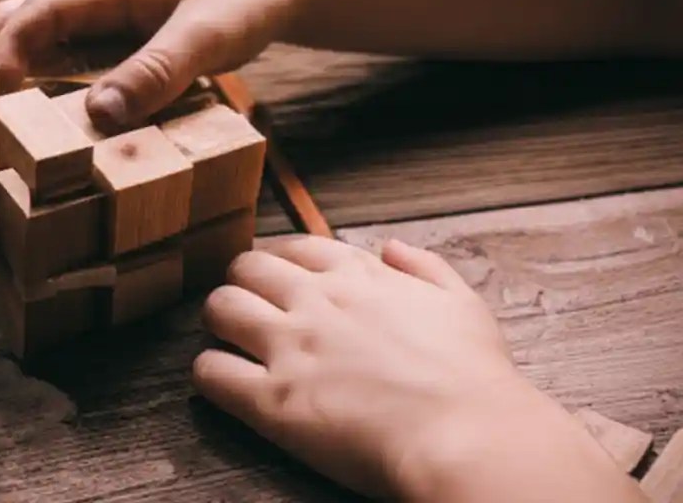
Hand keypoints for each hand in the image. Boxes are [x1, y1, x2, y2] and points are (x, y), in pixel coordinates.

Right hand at [0, 0, 291, 131]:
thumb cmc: (244, 3)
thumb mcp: (207, 37)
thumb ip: (157, 71)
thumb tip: (99, 116)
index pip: (30, 13)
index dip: (5, 55)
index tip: (0, 103)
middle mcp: (92, 5)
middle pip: (14, 27)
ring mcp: (100, 28)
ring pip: (34, 50)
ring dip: (9, 86)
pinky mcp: (114, 51)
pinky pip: (65, 71)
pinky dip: (44, 98)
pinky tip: (43, 137)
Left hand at [194, 237, 640, 501]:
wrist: (468, 437)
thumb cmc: (474, 378)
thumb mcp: (461, 303)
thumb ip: (424, 267)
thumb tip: (390, 247)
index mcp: (358, 277)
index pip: (296, 246)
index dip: (281, 261)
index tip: (278, 279)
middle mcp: (315, 302)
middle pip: (245, 267)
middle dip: (242, 283)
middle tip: (246, 308)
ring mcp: (290, 348)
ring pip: (218, 308)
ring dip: (219, 320)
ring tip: (229, 339)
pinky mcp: (272, 401)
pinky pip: (210, 372)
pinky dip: (208, 373)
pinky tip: (222, 382)